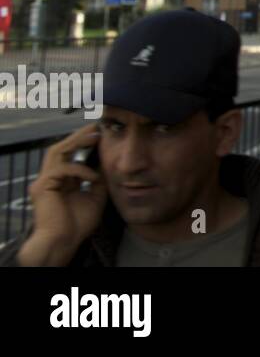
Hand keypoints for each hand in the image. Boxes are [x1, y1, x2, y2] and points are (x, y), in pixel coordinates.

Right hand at [17, 124, 107, 265]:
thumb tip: (108, 163)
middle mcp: (50, 179)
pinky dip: (80, 170)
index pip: (70, 155)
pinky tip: (94, 177)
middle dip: (79, 136)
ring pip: (57, 152)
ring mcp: (43, 182)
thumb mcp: (95, 196)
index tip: (101, 133)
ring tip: (95, 136)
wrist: (64, 242)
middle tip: (97, 127)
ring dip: (76, 142)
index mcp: (61, 181)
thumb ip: (99, 180)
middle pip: (61, 148)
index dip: (83, 143)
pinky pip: (62, 169)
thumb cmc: (78, 224)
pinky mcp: (41, 187)